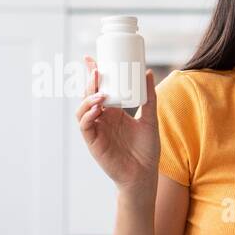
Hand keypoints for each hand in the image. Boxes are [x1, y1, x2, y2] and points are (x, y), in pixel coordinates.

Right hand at [75, 54, 159, 195]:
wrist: (144, 175)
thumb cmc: (146, 150)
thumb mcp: (150, 120)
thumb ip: (149, 98)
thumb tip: (147, 73)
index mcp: (113, 111)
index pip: (101, 89)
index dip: (95, 74)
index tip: (93, 58)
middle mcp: (102, 118)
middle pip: (90, 95)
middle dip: (90, 81)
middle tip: (96, 68)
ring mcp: (96, 129)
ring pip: (84, 108)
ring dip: (89, 98)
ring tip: (101, 92)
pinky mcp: (93, 142)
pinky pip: (86, 125)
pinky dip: (88, 115)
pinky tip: (97, 109)